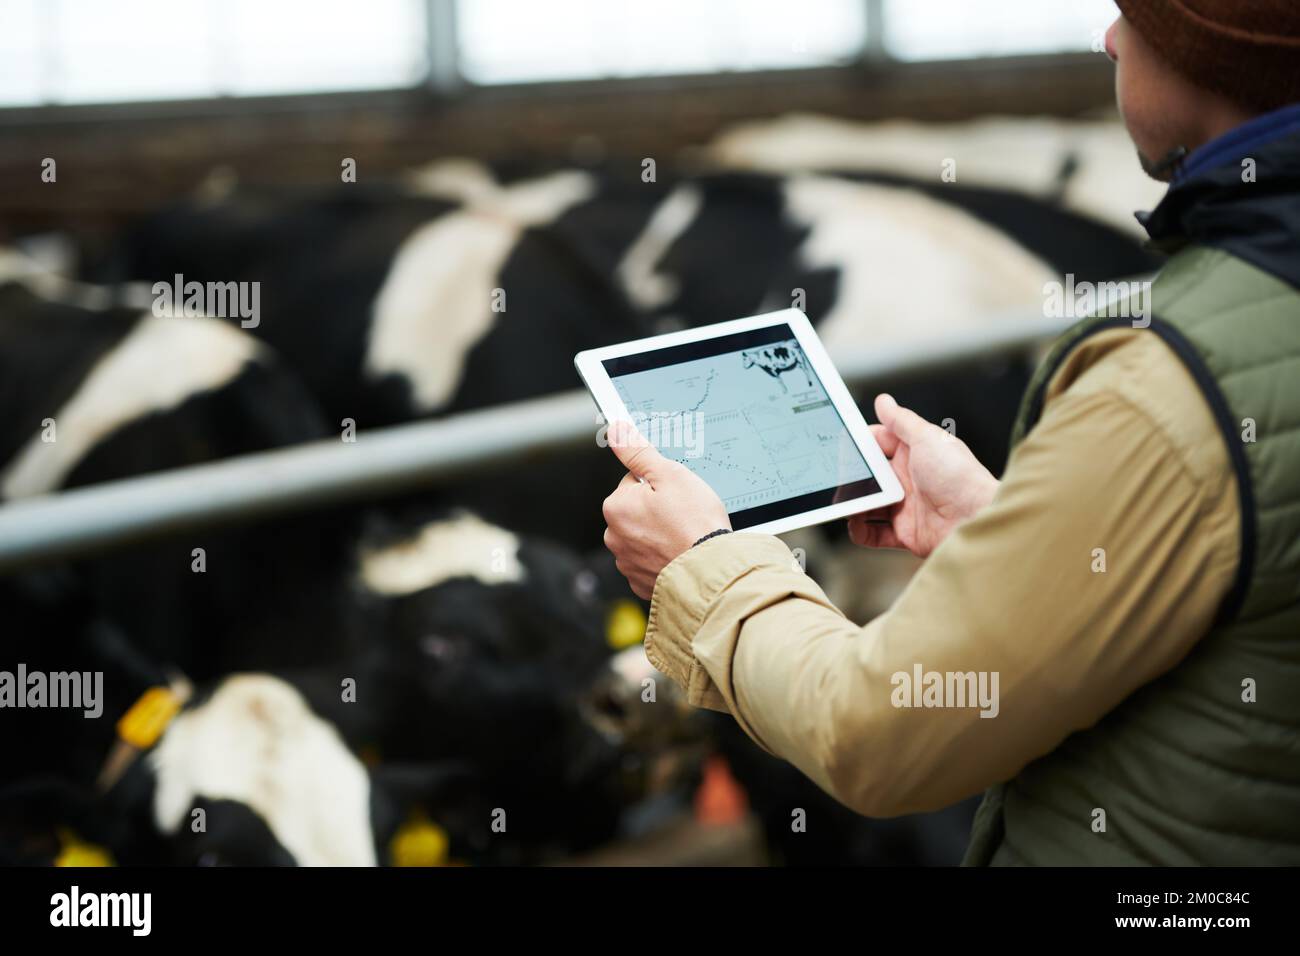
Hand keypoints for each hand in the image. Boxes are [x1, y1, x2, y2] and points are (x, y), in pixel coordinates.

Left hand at [602, 421, 731, 599]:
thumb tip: (616, 430)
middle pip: (636, 511)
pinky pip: (650, 563)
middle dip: (656, 510)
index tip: (676, 496)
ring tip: (684, 537)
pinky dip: (663, 558)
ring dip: (660, 535)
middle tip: (683, 516)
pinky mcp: (641, 583)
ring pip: (644, 537)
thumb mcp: (669, 474)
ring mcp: (627, 562)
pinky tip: (680, 555)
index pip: (633, 483)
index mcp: (615, 507)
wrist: (711, 571)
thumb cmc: (694, 523)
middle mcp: (614, 536)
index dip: (658, 485)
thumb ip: (638, 452)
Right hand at [848, 393, 998, 557]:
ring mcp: (905, 506)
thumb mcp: (927, 438)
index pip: (879, 443)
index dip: (861, 443)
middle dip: (852, 476)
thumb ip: (901, 420)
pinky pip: (873, 532)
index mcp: (914, 453)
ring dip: (853, 504)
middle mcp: (908, 479)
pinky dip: (860, 530)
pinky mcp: (904, 532)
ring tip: (845, 503)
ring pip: (867, 504)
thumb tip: (884, 401)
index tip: (843, 445)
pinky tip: (856, 523)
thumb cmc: (960, 477)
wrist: (975, 519)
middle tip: (840, 477)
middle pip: (869, 475)